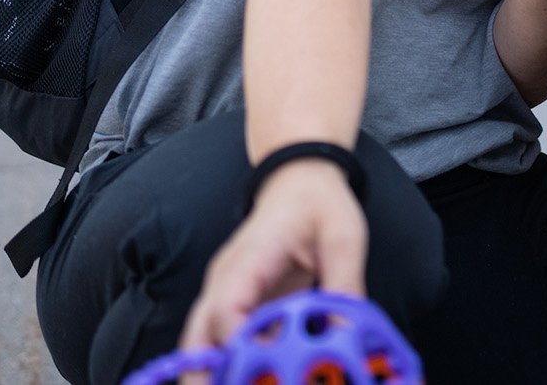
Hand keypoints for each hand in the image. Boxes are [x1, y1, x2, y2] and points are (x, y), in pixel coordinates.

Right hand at [178, 159, 366, 355]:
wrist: (300, 182)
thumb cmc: (319, 205)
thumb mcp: (343, 238)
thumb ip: (344, 285)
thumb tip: (347, 333)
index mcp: (250, 258)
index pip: (229, 308)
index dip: (240, 343)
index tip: (262, 366)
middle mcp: (226, 280)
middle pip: (199, 335)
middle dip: (204, 374)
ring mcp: (225, 293)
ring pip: (200, 343)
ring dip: (210, 373)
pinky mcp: (235, 305)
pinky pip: (220, 341)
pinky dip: (226, 366)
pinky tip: (249, 380)